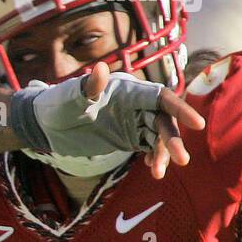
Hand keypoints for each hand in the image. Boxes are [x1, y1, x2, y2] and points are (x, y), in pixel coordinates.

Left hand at [10, 62, 205, 178]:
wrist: (44, 125)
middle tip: (180, 161)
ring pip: (158, 137)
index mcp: (126, 90)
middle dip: (172, 139)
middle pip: (163, 120)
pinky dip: (153, 157)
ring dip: (163, 153)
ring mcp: (132, 122)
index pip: (159, 98)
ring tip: (157, 172)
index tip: (197, 124)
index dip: (179, 109)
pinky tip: (151, 169)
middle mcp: (134, 104)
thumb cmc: (56, 105)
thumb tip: (99, 68)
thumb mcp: (70, 97)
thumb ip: (88, 87)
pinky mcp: (127, 138)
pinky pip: (148, 147)